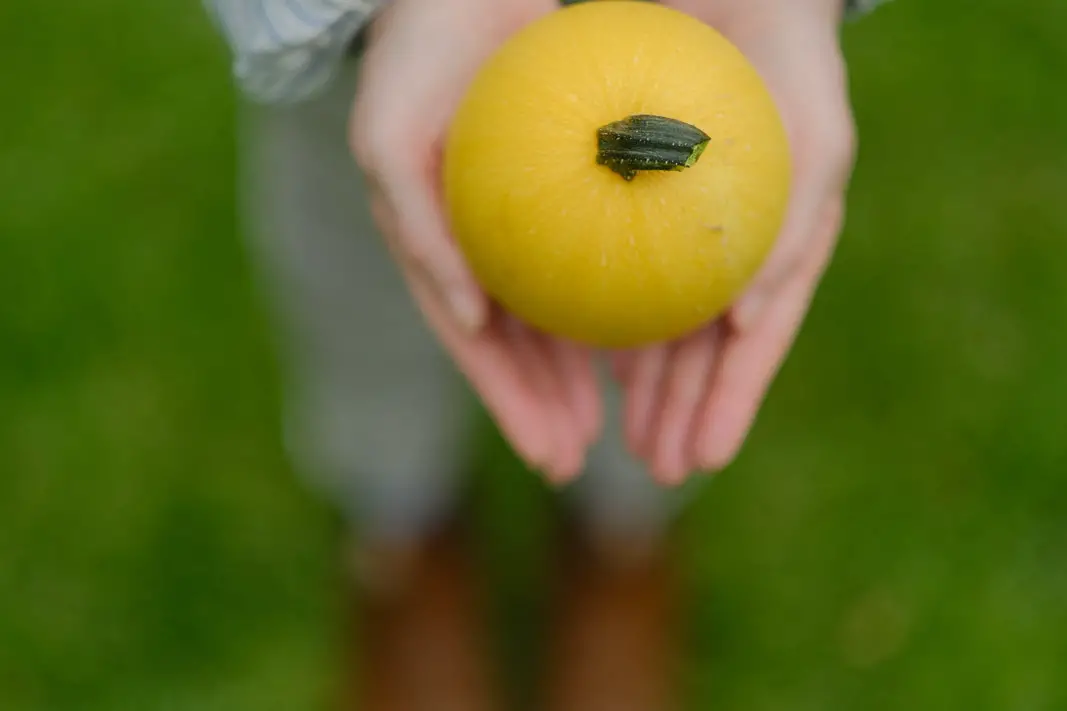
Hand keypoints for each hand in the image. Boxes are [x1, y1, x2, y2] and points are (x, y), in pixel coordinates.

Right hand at [349, 0, 600, 481]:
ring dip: (581, 374)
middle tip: (584, 459)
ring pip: (559, 314)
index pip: (477, 347)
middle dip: (548, 409)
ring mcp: (522, 226)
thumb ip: (420, 233)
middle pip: (520, 347)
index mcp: (438, 253)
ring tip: (617, 425)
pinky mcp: (565, 192)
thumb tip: (468, 320)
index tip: (552, 456)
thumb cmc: (412, 62)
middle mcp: (481, 251)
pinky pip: (595, 255)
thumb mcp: (388, 142)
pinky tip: (648, 338)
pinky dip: (617, 300)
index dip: (510, 404)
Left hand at [617, 0, 857, 484]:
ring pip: (658, 326)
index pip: (751, 345)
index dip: (729, 404)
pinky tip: (585, 360)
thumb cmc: (789, 68)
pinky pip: (616, 275)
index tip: (702, 459)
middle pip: (701, 353)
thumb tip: (746, 320)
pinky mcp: (637, 211)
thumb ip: (794, 227)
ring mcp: (683, 235)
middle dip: (679, 415)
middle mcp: (731, 255)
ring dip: (642, 388)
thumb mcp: (815, 139)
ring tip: (615, 438)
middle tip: (652, 466)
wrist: (735, 1)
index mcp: (779, 251)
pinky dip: (603, 320)